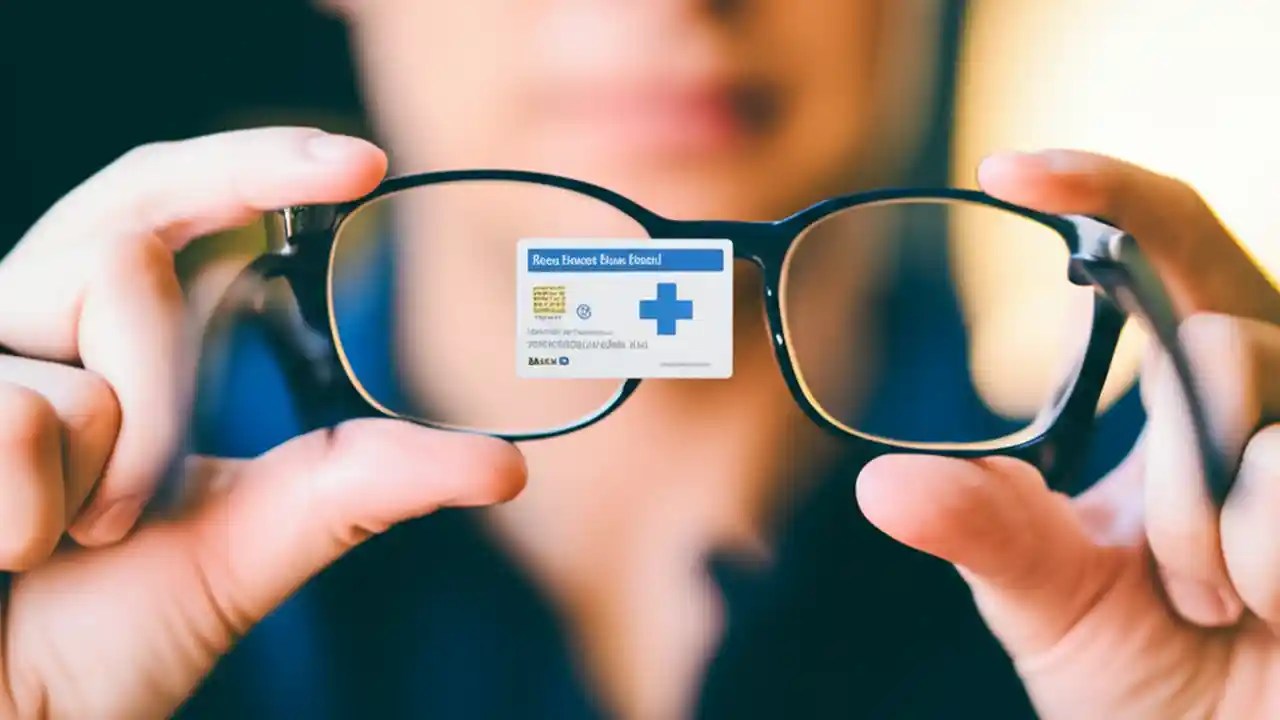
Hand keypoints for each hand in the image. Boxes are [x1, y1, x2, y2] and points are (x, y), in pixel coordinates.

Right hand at [0, 128, 526, 719]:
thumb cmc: (92, 644)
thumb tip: (504, 464)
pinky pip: (24, 407)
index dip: (257, 167)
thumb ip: (359, 487)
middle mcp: (29, 333)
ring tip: (77, 540)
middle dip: (250, 177)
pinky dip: (41, 505)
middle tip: (356, 165)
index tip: (364, 164)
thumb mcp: (246, 548)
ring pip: (110, 285)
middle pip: (143, 201)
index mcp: (103, 354)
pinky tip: (8, 558)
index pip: (168, 217)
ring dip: (131, 440)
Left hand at [857, 150, 1279, 718]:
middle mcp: (1276, 395)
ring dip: (1201, 531)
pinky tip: (1276, 616)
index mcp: (1196, 393)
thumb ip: (986, 533)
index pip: (1165, 244)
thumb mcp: (1050, 599)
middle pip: (1214, 320)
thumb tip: (881, 488)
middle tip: (1165, 572)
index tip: (1006, 169)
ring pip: (1248, 395)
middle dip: (1170, 457)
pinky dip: (1261, 565)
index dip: (1103, 189)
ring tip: (1217, 607)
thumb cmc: (1153, 680)